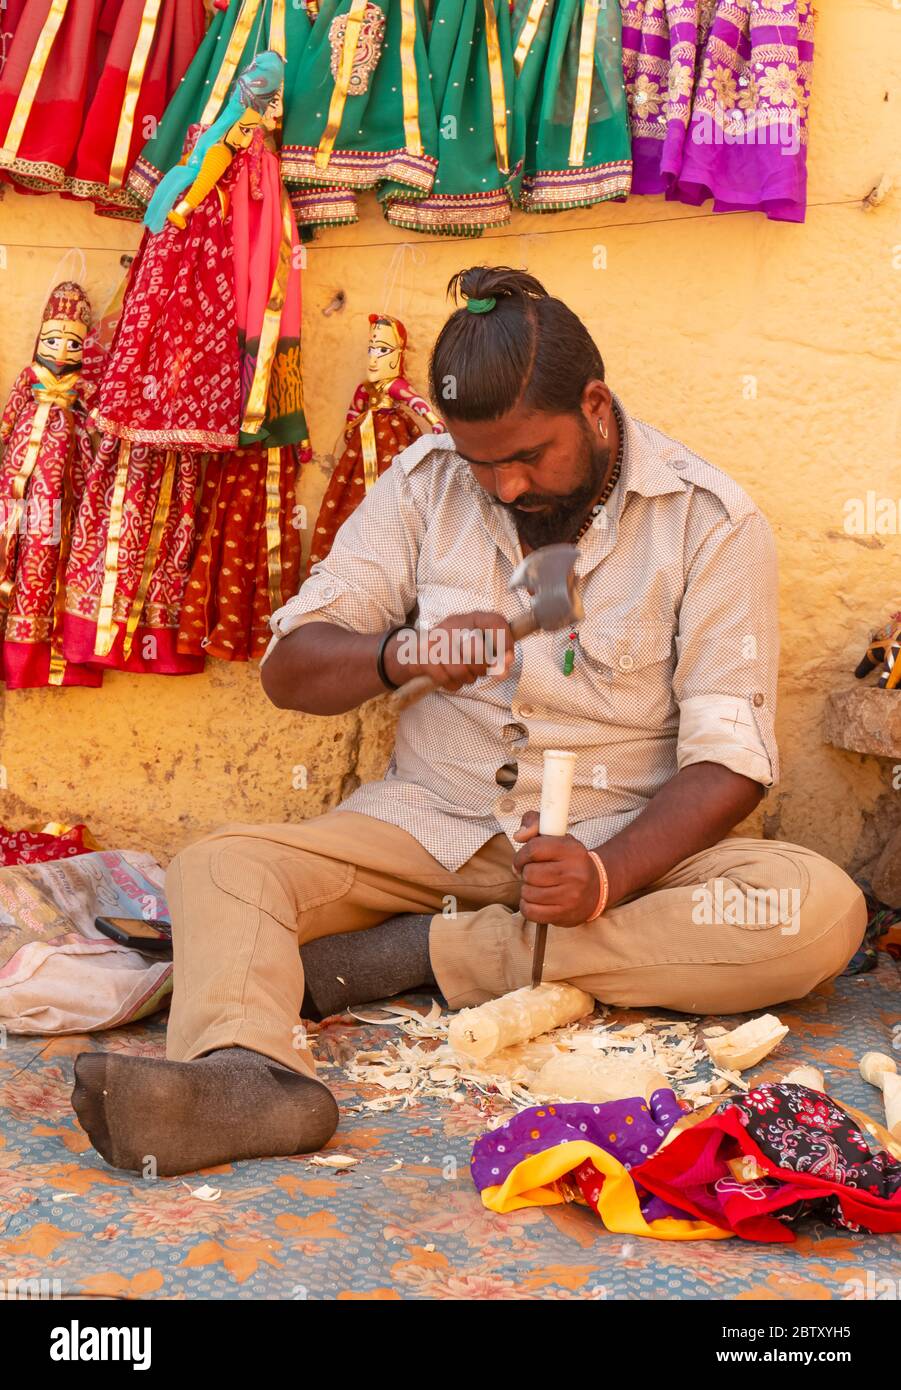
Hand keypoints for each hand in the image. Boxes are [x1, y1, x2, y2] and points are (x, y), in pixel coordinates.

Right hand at [384, 610, 513, 692]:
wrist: (413, 653)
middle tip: (479, 670)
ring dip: (468, 678)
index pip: (495, 622)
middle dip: (483, 668)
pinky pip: (447, 679)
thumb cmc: (451, 650)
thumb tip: (506, 666)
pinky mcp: (425, 658)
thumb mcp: (475, 647)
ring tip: (464, 675)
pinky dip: (453, 684)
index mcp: (469, 619)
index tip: (508, 658)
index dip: (506, 642)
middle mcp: (453, 625)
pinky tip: (451, 679)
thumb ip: (495, 655)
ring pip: (462, 669)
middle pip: (478, 651)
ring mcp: (436, 641)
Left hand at [512, 811, 599, 925]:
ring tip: (538, 887)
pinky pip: (530, 912)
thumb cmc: (568, 861)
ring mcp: (571, 896)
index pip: (534, 849)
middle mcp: (575, 873)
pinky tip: (536, 901)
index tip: (521, 861)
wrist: (596, 889)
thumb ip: (534, 823)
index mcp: (572, 850)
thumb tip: (519, 835)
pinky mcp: (564, 914)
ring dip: (527, 890)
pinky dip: (527, 906)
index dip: (520, 856)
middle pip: (529, 873)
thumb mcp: (557, 837)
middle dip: (526, 874)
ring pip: (528, 893)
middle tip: (534, 875)